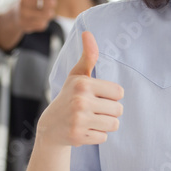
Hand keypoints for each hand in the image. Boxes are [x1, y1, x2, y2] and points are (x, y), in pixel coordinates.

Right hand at [14, 0, 57, 33]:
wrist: (15, 13)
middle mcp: (23, 0)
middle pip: (51, 4)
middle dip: (50, 4)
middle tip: (43, 2)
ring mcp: (22, 13)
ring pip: (48, 16)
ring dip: (47, 14)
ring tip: (39, 10)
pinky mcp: (23, 25)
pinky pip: (42, 25)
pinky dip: (42, 23)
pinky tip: (34, 18)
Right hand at [37, 31, 123, 147]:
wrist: (50, 126)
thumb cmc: (70, 96)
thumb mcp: (77, 76)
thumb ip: (88, 56)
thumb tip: (88, 32)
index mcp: (83, 83)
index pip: (119, 92)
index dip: (111, 96)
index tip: (97, 97)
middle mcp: (80, 101)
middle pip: (119, 110)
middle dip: (109, 112)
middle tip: (92, 110)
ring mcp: (78, 120)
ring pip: (114, 124)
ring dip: (105, 124)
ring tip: (90, 120)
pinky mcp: (78, 136)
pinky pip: (104, 137)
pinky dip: (97, 135)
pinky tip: (84, 130)